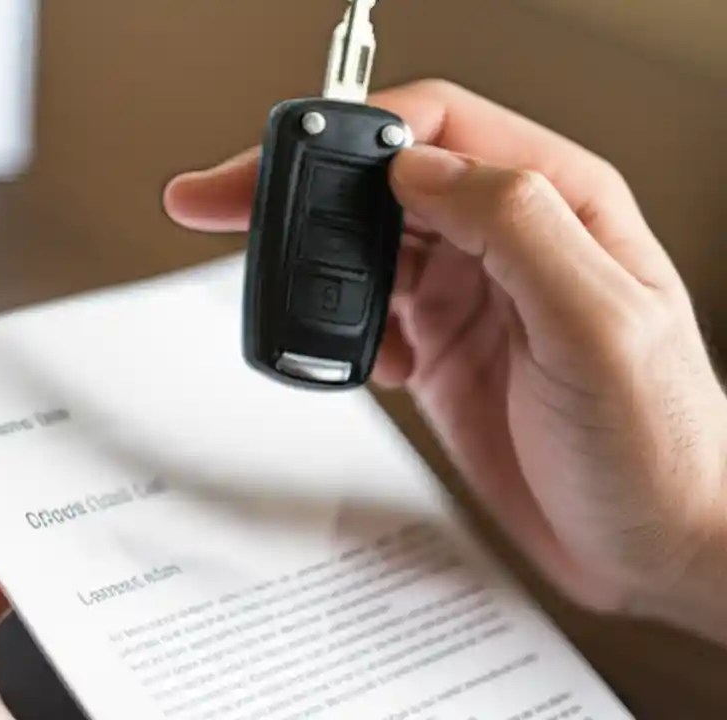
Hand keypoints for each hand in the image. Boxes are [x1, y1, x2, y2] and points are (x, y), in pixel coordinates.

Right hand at [163, 80, 726, 642]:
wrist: (656, 551)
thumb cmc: (663, 446)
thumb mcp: (601, 325)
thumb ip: (516, 226)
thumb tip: (416, 163)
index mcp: (558, 205)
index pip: (437, 127)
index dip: (347, 131)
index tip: (278, 161)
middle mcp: (507, 240)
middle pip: (379, 177)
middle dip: (295, 186)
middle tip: (220, 201)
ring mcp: (469, 295)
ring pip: (362, 242)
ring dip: (308, 259)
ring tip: (273, 283)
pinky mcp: (439, 349)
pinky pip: (362, 314)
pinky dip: (332, 329)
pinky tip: (343, 353)